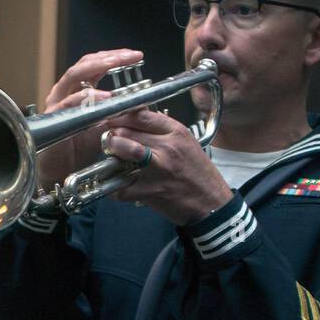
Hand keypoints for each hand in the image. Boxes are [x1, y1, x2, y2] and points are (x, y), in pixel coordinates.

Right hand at [36, 49, 141, 192]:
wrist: (63, 172)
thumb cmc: (82, 149)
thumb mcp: (107, 126)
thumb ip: (119, 113)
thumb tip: (141, 103)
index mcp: (78, 90)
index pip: (96, 65)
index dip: (115, 57)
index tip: (135, 55)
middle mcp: (66, 92)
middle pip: (84, 64)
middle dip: (108, 58)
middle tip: (129, 56)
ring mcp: (57, 103)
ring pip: (73, 76)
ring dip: (96, 69)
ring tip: (115, 65)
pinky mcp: (54, 117)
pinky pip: (70, 102)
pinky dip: (87, 97)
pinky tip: (104, 97)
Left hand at [101, 108, 232, 224]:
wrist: (211, 204)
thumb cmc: (197, 173)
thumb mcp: (186, 143)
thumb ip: (163, 131)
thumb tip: (135, 120)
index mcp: (176, 133)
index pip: (141, 115)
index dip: (121, 115)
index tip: (111, 117)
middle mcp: (168, 147)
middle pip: (129, 130)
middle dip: (113, 133)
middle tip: (108, 137)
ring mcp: (158, 169)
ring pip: (126, 149)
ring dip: (112, 150)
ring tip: (110, 154)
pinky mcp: (150, 191)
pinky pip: (122, 185)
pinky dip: (112, 185)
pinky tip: (112, 183)